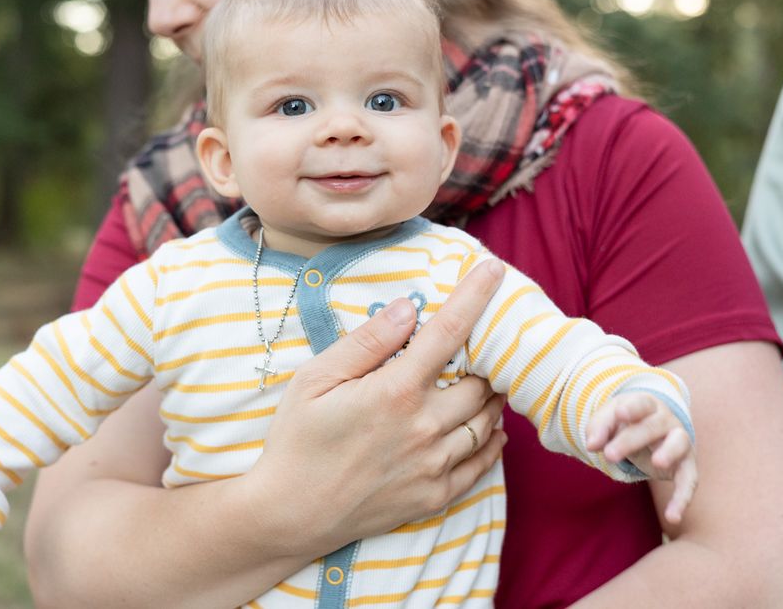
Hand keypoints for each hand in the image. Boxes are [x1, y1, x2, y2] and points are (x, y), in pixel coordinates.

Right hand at [248, 259, 508, 556]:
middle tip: (490, 340)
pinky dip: (492, 441)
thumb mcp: (316, 379)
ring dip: (493, 396)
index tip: (494, 270)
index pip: (449, 331)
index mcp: (395, 391)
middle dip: (490, 354)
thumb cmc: (297, 440)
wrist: (288, 513)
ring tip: (488, 379)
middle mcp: (424, 427)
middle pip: (481, 380)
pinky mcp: (434, 496)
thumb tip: (409, 307)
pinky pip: (481, 464)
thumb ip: (367, 342)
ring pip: (487, 421)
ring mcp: (433, 465)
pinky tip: (489, 429)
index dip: (475, 295)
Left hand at [586, 392, 696, 524]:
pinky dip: (682, 498)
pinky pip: (689, 480)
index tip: (621, 414)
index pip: (640, 403)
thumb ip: (598, 428)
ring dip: (669, 452)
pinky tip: (673, 516)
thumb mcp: (609, 420)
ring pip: (679, 443)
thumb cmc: (626, 423)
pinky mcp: (686, 465)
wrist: (650, 431)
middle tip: (609, 455)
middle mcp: (667, 420)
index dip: (632, 408)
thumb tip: (592, 445)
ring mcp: (680, 441)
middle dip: (630, 440)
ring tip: (657, 463)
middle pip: (652, 426)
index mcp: (646, 405)